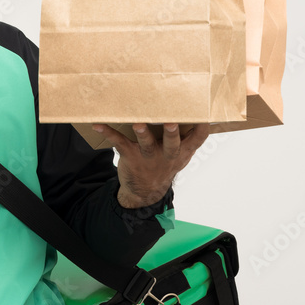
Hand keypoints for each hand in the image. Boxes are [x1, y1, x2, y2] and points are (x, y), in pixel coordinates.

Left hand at [92, 122, 209, 208]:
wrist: (145, 191)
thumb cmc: (164, 165)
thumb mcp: (180, 156)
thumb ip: (188, 139)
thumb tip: (197, 113)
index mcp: (182, 151)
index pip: (198, 139)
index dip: (202, 127)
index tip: (204, 115)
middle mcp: (167, 154)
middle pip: (172, 143)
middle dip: (172, 133)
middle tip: (171, 123)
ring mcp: (148, 156)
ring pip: (146, 143)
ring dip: (142, 133)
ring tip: (138, 124)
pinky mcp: (130, 155)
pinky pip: (119, 143)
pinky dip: (108, 133)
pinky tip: (99, 125)